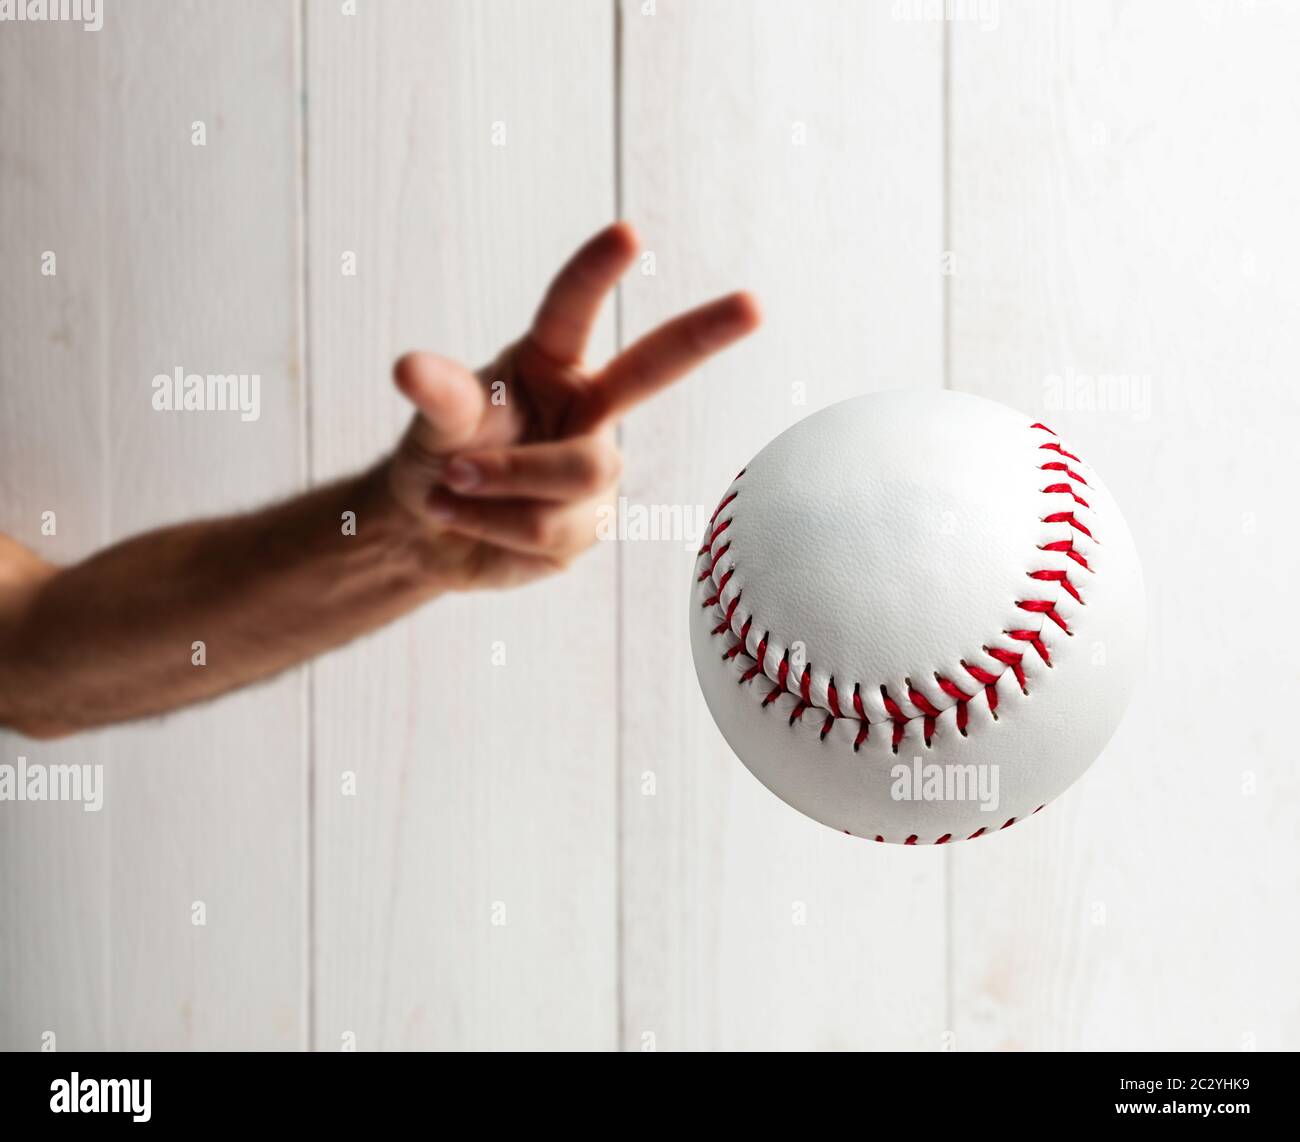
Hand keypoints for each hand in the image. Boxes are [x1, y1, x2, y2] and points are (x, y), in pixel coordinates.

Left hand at [384, 222, 761, 589]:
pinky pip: (550, 527)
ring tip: (452, 488)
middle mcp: (588, 410)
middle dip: (706, 334)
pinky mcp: (587, 527)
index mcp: (551, 363)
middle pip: (654, 369)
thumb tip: (409, 368)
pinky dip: (495, 528)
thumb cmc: (439, 456)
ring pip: (578, 471)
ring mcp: (594, 471)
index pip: (575, 310)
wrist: (431, 535)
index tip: (628, 233)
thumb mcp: (434, 422)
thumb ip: (440, 397)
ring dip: (502, 482)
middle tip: (754, 303)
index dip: (598, 272)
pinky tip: (474, 524)